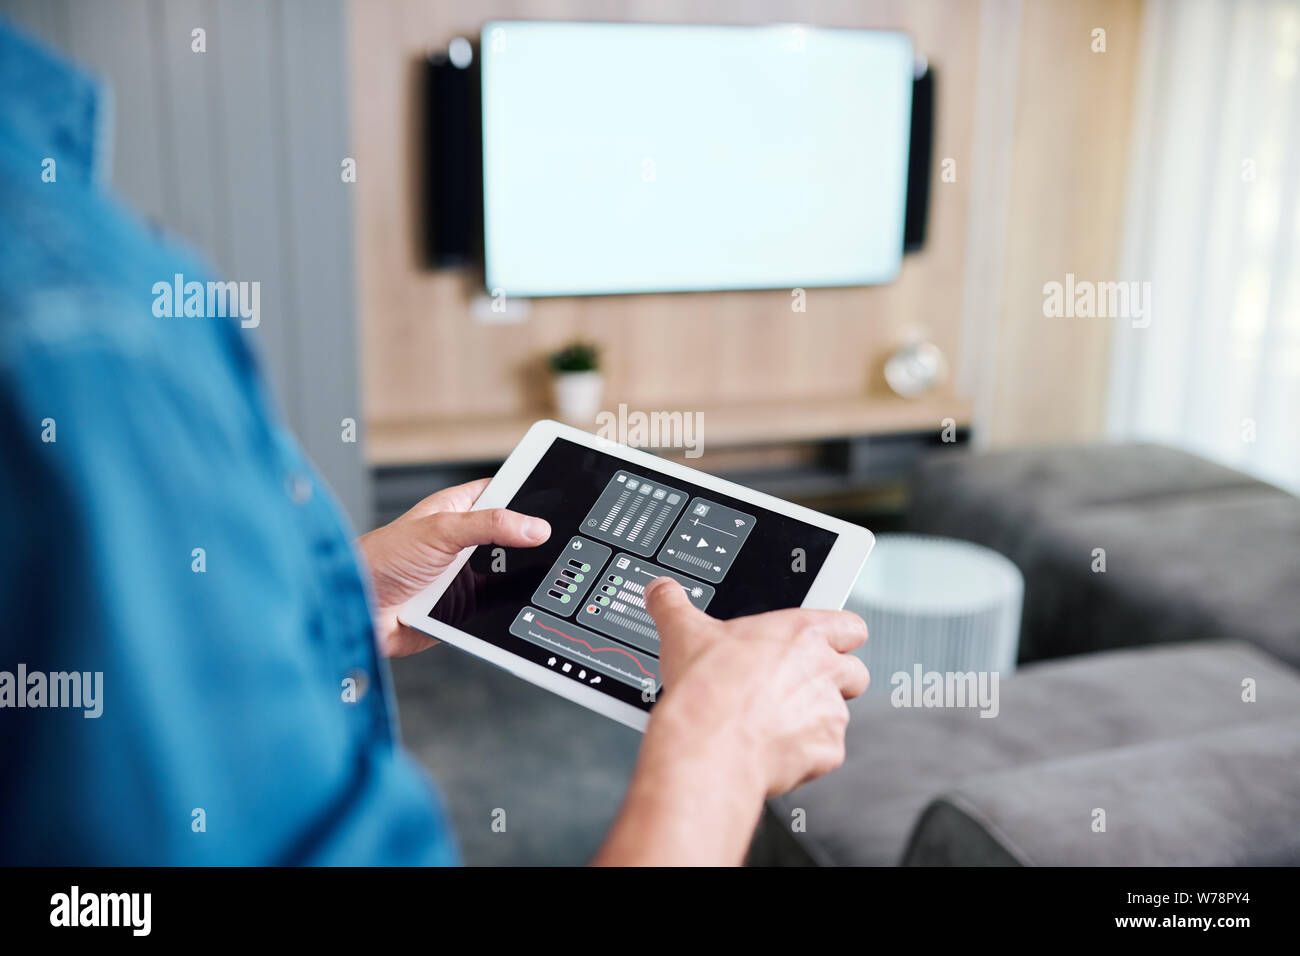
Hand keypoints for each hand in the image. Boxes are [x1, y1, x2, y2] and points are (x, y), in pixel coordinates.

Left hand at [357, 478, 550, 656]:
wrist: (358, 613)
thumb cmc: (380, 560)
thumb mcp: (440, 530)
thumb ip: (489, 525)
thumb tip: (534, 527)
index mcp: (458, 510)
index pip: (505, 493)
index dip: (530, 495)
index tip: (560, 501)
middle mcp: (465, 542)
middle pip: (513, 538)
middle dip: (532, 543)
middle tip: (558, 544)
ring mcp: (466, 575)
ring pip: (509, 574)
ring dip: (519, 578)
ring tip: (543, 576)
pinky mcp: (466, 607)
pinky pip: (497, 605)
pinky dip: (507, 607)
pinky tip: (517, 605)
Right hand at [592, 579, 868, 864]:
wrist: (708, 746)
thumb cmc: (706, 690)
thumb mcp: (683, 632)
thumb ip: (674, 604)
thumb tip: (661, 591)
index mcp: (801, 633)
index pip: (850, 626)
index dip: (839, 636)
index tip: (824, 644)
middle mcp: (824, 670)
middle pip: (856, 672)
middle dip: (835, 681)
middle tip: (797, 687)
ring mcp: (830, 713)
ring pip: (839, 714)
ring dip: (815, 719)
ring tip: (775, 722)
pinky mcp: (827, 752)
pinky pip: (826, 752)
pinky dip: (805, 753)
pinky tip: (773, 748)